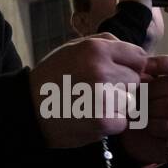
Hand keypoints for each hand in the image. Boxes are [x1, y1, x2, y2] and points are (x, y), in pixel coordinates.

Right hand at [29, 33, 147, 147]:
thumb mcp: (73, 48)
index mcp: (95, 49)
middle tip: (97, 90)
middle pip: (135, 80)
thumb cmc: (53, 76)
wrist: (28, 108)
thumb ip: (106, 44)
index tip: (116, 73)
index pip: (138, 56)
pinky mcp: (102, 121)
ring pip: (130, 101)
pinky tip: (90, 117)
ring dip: (116, 105)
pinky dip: (110, 122)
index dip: (129, 66)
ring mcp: (102, 97)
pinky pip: (123, 121)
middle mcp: (101, 70)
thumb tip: (138, 56)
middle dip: (122, 86)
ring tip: (91, 104)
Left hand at [116, 54, 167, 164]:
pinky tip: (148, 125)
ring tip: (141, 111)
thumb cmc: (152, 104)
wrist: (151, 137)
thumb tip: (139, 69)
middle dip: (152, 90)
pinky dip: (154, 125)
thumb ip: (148, 74)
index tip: (144, 66)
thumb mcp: (150, 84)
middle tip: (137, 96)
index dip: (165, 63)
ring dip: (151, 109)